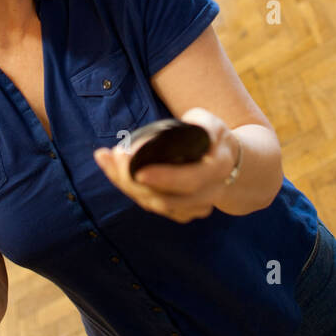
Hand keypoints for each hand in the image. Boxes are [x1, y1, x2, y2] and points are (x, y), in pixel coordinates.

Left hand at [93, 109, 239, 223]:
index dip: (164, 178)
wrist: (229, 163)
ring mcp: (193, 208)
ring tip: (106, 158)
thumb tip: (173, 133)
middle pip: (166, 199)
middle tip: (113, 156)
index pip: (190, 180)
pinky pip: (150, 204)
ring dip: (125, 184)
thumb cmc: (213, 137)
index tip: (138, 170)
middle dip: (134, 181)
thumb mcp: (211, 123)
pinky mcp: (179, 213)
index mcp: (217, 169)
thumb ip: (197, 125)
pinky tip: (111, 168)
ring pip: (154, 204)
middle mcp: (207, 194)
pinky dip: (128, 187)